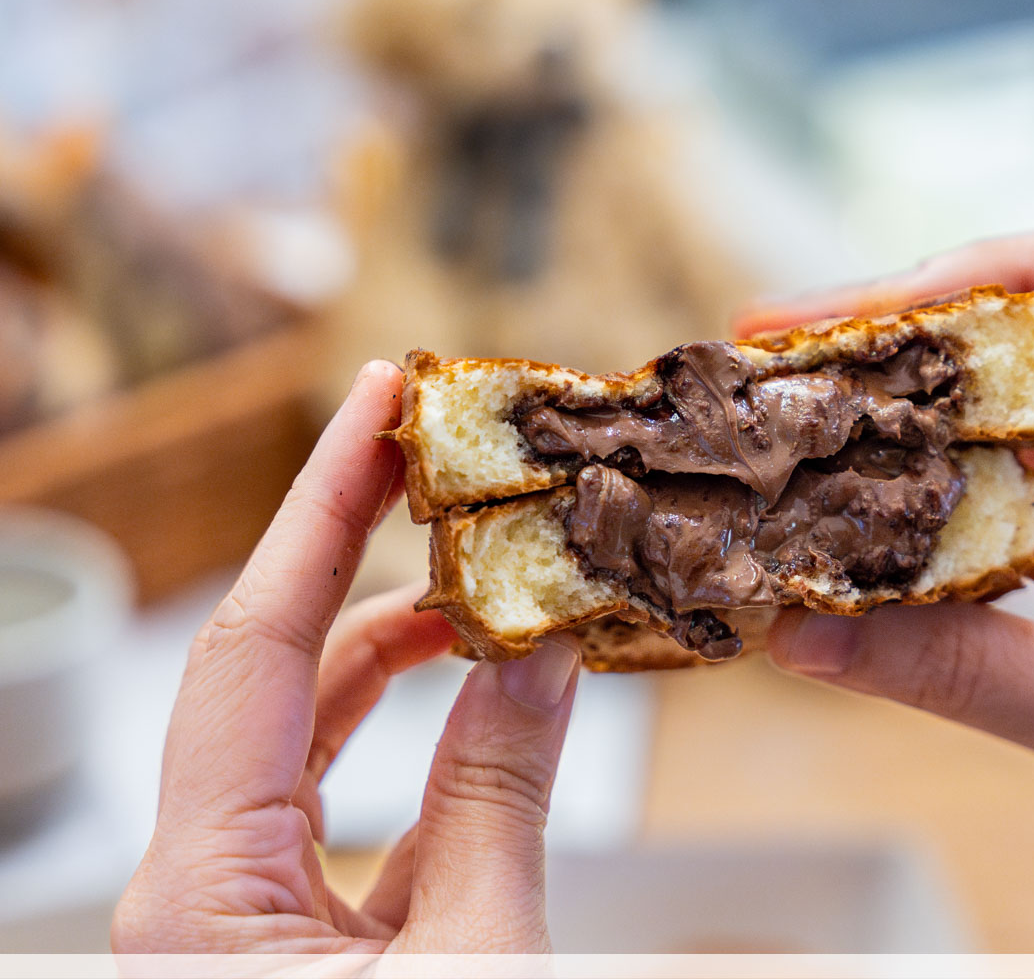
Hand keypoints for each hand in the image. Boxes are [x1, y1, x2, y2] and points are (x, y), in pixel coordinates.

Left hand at [112, 361, 580, 952]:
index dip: (324, 505)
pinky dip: (423, 735)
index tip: (378, 399)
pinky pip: (350, 797)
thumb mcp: (481, 952)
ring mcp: (241, 909)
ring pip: (314, 731)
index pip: (257, 645)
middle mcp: (200, 888)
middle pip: (277, 666)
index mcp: (204, 895)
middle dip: (361, 550)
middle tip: (438, 454)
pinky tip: (488, 686)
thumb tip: (544, 652)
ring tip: (487, 576)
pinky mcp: (290, 931)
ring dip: (404, 644)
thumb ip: (502, 797)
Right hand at [739, 223, 1033, 950]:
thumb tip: (804, 631)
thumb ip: (967, 672)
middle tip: (792, 340)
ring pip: (1030, 385)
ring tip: (806, 397)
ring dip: (921, 389)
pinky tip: (862, 477)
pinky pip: (1016, 462)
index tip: (875, 311)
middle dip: (926, 322)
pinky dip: (936, 464)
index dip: (1005, 271)